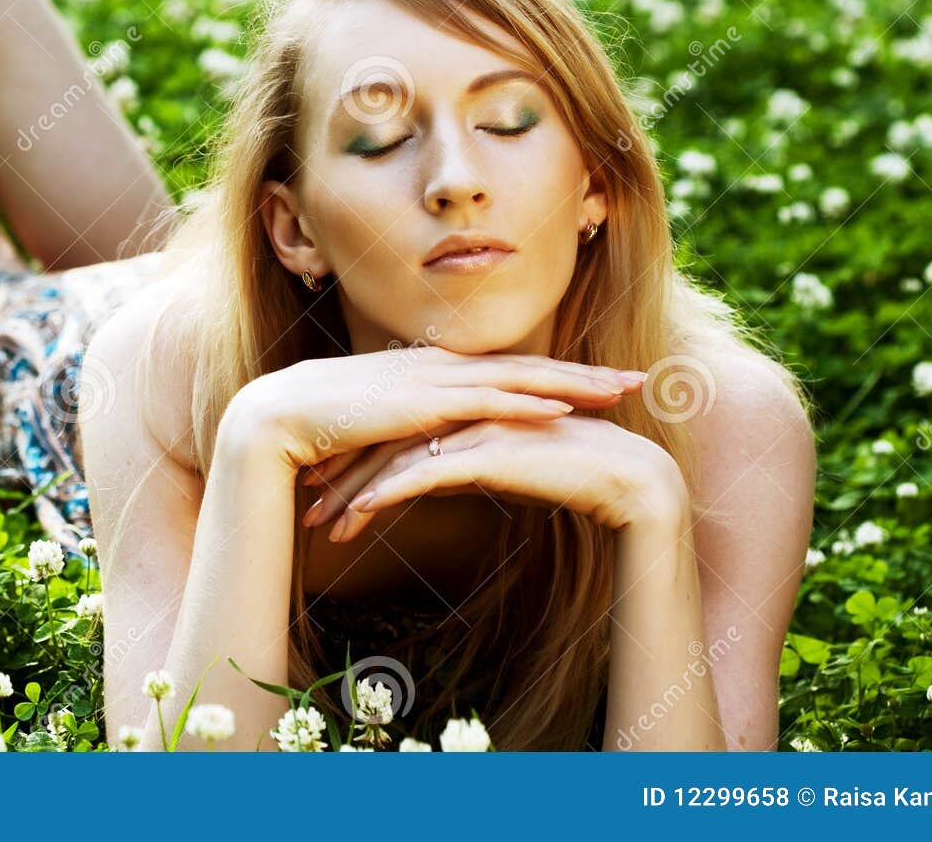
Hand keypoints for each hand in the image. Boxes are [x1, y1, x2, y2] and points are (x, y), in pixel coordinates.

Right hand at [218, 347, 646, 478]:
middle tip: (640, 380)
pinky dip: (527, 401)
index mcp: (435, 373)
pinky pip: (485, 400)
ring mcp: (433, 380)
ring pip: (519, 378)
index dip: (560, 377)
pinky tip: (563, 407)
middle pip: (529, 367)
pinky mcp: (420, 401)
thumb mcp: (382, 431)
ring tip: (620, 391)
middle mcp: (441, 367)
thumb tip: (438, 453)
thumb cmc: (323, 429)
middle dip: (586, 375)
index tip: (603, 385)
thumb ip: (414, 434)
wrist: (278, 419)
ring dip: (573, 384)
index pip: (510, 372)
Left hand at [315, 411, 688, 541]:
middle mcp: (462, 408)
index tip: (323, 488)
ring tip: (320, 525)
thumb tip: (428, 476)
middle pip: (383, 440)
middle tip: (306, 507)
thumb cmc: (568, 473)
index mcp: (464, 405)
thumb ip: (464, 463)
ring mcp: (473, 425)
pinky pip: (424, 474)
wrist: (625, 477)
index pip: (393, 430)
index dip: (354, 459)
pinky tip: (359, 517)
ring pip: (395, 458)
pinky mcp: (487, 451)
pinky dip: (386, 494)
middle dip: (339, 476)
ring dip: (352, 493)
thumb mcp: (501, 468)